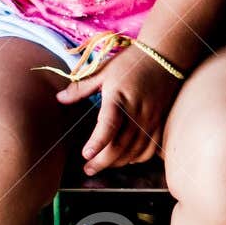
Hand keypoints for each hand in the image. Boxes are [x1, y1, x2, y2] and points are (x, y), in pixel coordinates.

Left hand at [56, 45, 182, 174]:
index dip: (97, 142)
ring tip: (102, 165)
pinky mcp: (160, 122)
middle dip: (102, 161)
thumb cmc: (131, 62)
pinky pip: (150, 148)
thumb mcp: (104, 71)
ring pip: (134, 150)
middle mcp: (136, 111)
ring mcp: (150, 119)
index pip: (108, 125)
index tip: (86, 155)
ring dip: (117, 162)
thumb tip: (60, 98)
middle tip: (88, 169)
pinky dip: (137, 158)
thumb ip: (81, 87)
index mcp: (118, 97)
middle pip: (120, 145)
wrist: (165, 56)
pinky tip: (126, 159)